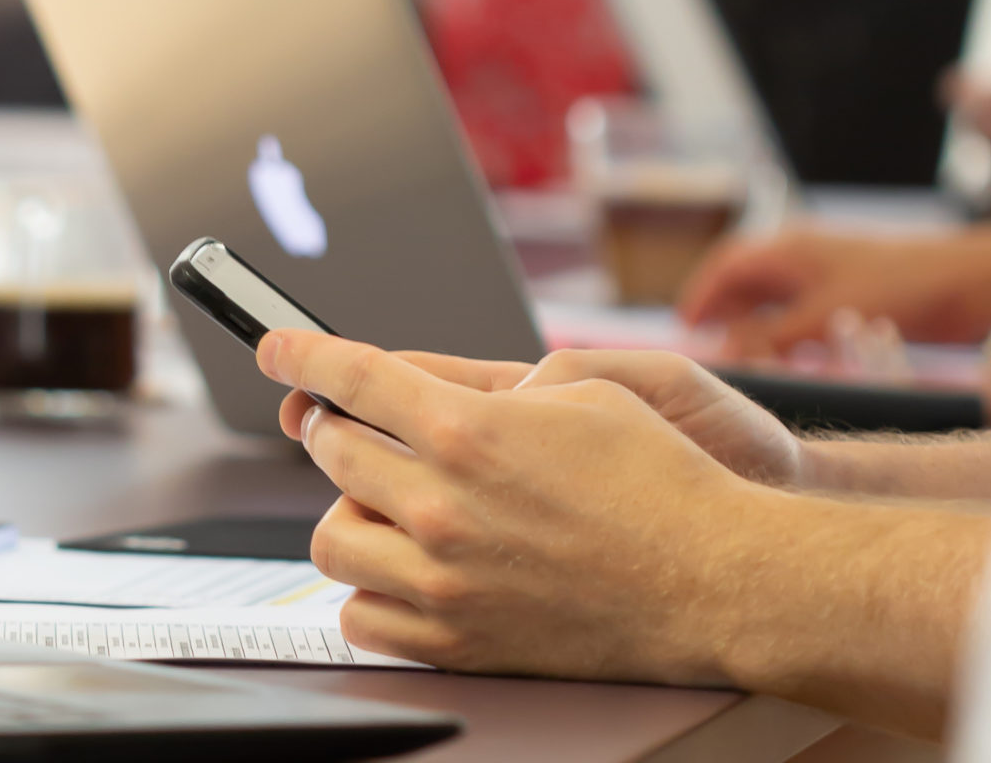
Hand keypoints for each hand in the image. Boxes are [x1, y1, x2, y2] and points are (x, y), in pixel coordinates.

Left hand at [257, 330, 779, 681]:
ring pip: (331, 538)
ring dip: (349, 512)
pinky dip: (371, 591)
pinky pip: (362, 617)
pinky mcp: (456, 641)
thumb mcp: (584, 390)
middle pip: (330, 451)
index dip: (300, 355)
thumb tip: (429, 385)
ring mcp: (442, 580)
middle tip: (353, 428)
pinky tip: (404, 571)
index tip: (275, 350)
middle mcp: (441, 504)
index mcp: (467, 428)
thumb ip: (490, 383)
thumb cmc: (664, 482)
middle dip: (333, 427)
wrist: (715, 582)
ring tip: (388, 506)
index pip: (348, 377)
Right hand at [677, 227, 990, 356]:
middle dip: (728, 316)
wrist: (967, 282)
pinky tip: (801, 361)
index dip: (702, 296)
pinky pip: (809, 315)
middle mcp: (805, 256)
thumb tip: (724, 355)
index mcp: (790, 248)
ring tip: (753, 363)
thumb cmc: (895, 287)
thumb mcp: (823, 315)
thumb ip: (771, 336)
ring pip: (779, 302)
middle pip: (749, 283)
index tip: (686, 328)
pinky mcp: (855, 295)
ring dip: (762, 331)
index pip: (727, 265)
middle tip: (713, 352)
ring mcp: (831, 275)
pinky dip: (794, 337)